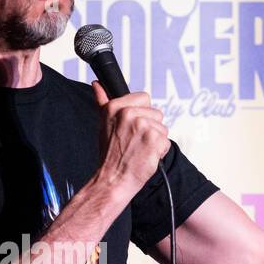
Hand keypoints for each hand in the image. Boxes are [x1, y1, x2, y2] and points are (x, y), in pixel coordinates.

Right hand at [91, 80, 170, 196]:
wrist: (112, 179)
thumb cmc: (109, 155)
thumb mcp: (103, 124)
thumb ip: (102, 101)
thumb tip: (97, 84)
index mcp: (115, 107)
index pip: (144, 97)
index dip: (142, 113)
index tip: (133, 126)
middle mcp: (128, 114)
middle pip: (156, 113)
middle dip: (150, 128)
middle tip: (135, 142)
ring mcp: (142, 126)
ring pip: (162, 128)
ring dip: (155, 141)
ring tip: (139, 150)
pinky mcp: (154, 139)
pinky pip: (166, 142)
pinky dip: (159, 151)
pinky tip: (145, 156)